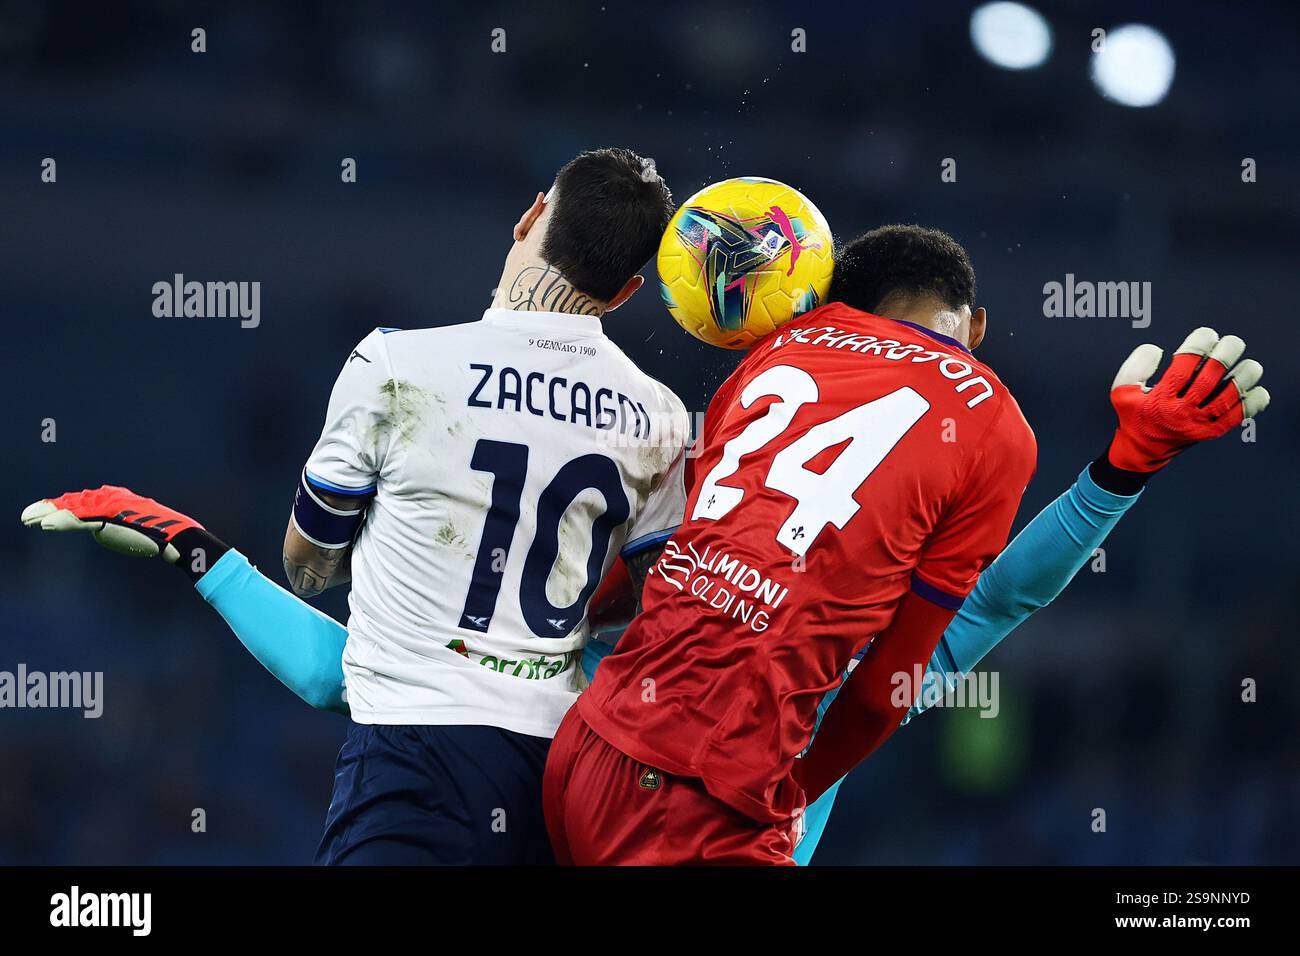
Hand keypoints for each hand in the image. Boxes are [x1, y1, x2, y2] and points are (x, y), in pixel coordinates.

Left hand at [21, 485, 202, 562]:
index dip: (60, 506)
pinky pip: (81, 519)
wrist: (177, 538)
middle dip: (48, 507)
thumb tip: (100, 531)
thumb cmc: (158, 536)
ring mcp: (110, 506)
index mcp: (116, 498)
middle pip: (73, 501)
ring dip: (48, 513)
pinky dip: (63, 521)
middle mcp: (111, 497)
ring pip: (72, 508)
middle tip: (27, 517)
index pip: (82, 500)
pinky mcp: (111, 517)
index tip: (42, 515)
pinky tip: (46, 525)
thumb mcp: (132, 527)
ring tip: (30, 520)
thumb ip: (113, 524)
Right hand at [1107, 327, 1269, 472]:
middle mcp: (1179, 414)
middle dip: (1224, 357)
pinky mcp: (1208, 434)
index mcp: (1159, 401)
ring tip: (1251, 365)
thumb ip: (1136, 366)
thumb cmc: (1134, 415)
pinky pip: (1234, 420)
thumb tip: (1157, 349)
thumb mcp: (1122, 391)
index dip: (1197, 348)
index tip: (1206, 334)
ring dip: (1243, 381)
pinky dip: (1250, 406)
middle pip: (1208, 382)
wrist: (1141, 452)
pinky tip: (1258, 391)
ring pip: (1226, 400)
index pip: (1182, 370)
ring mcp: (1197, 426)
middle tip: (1233, 342)